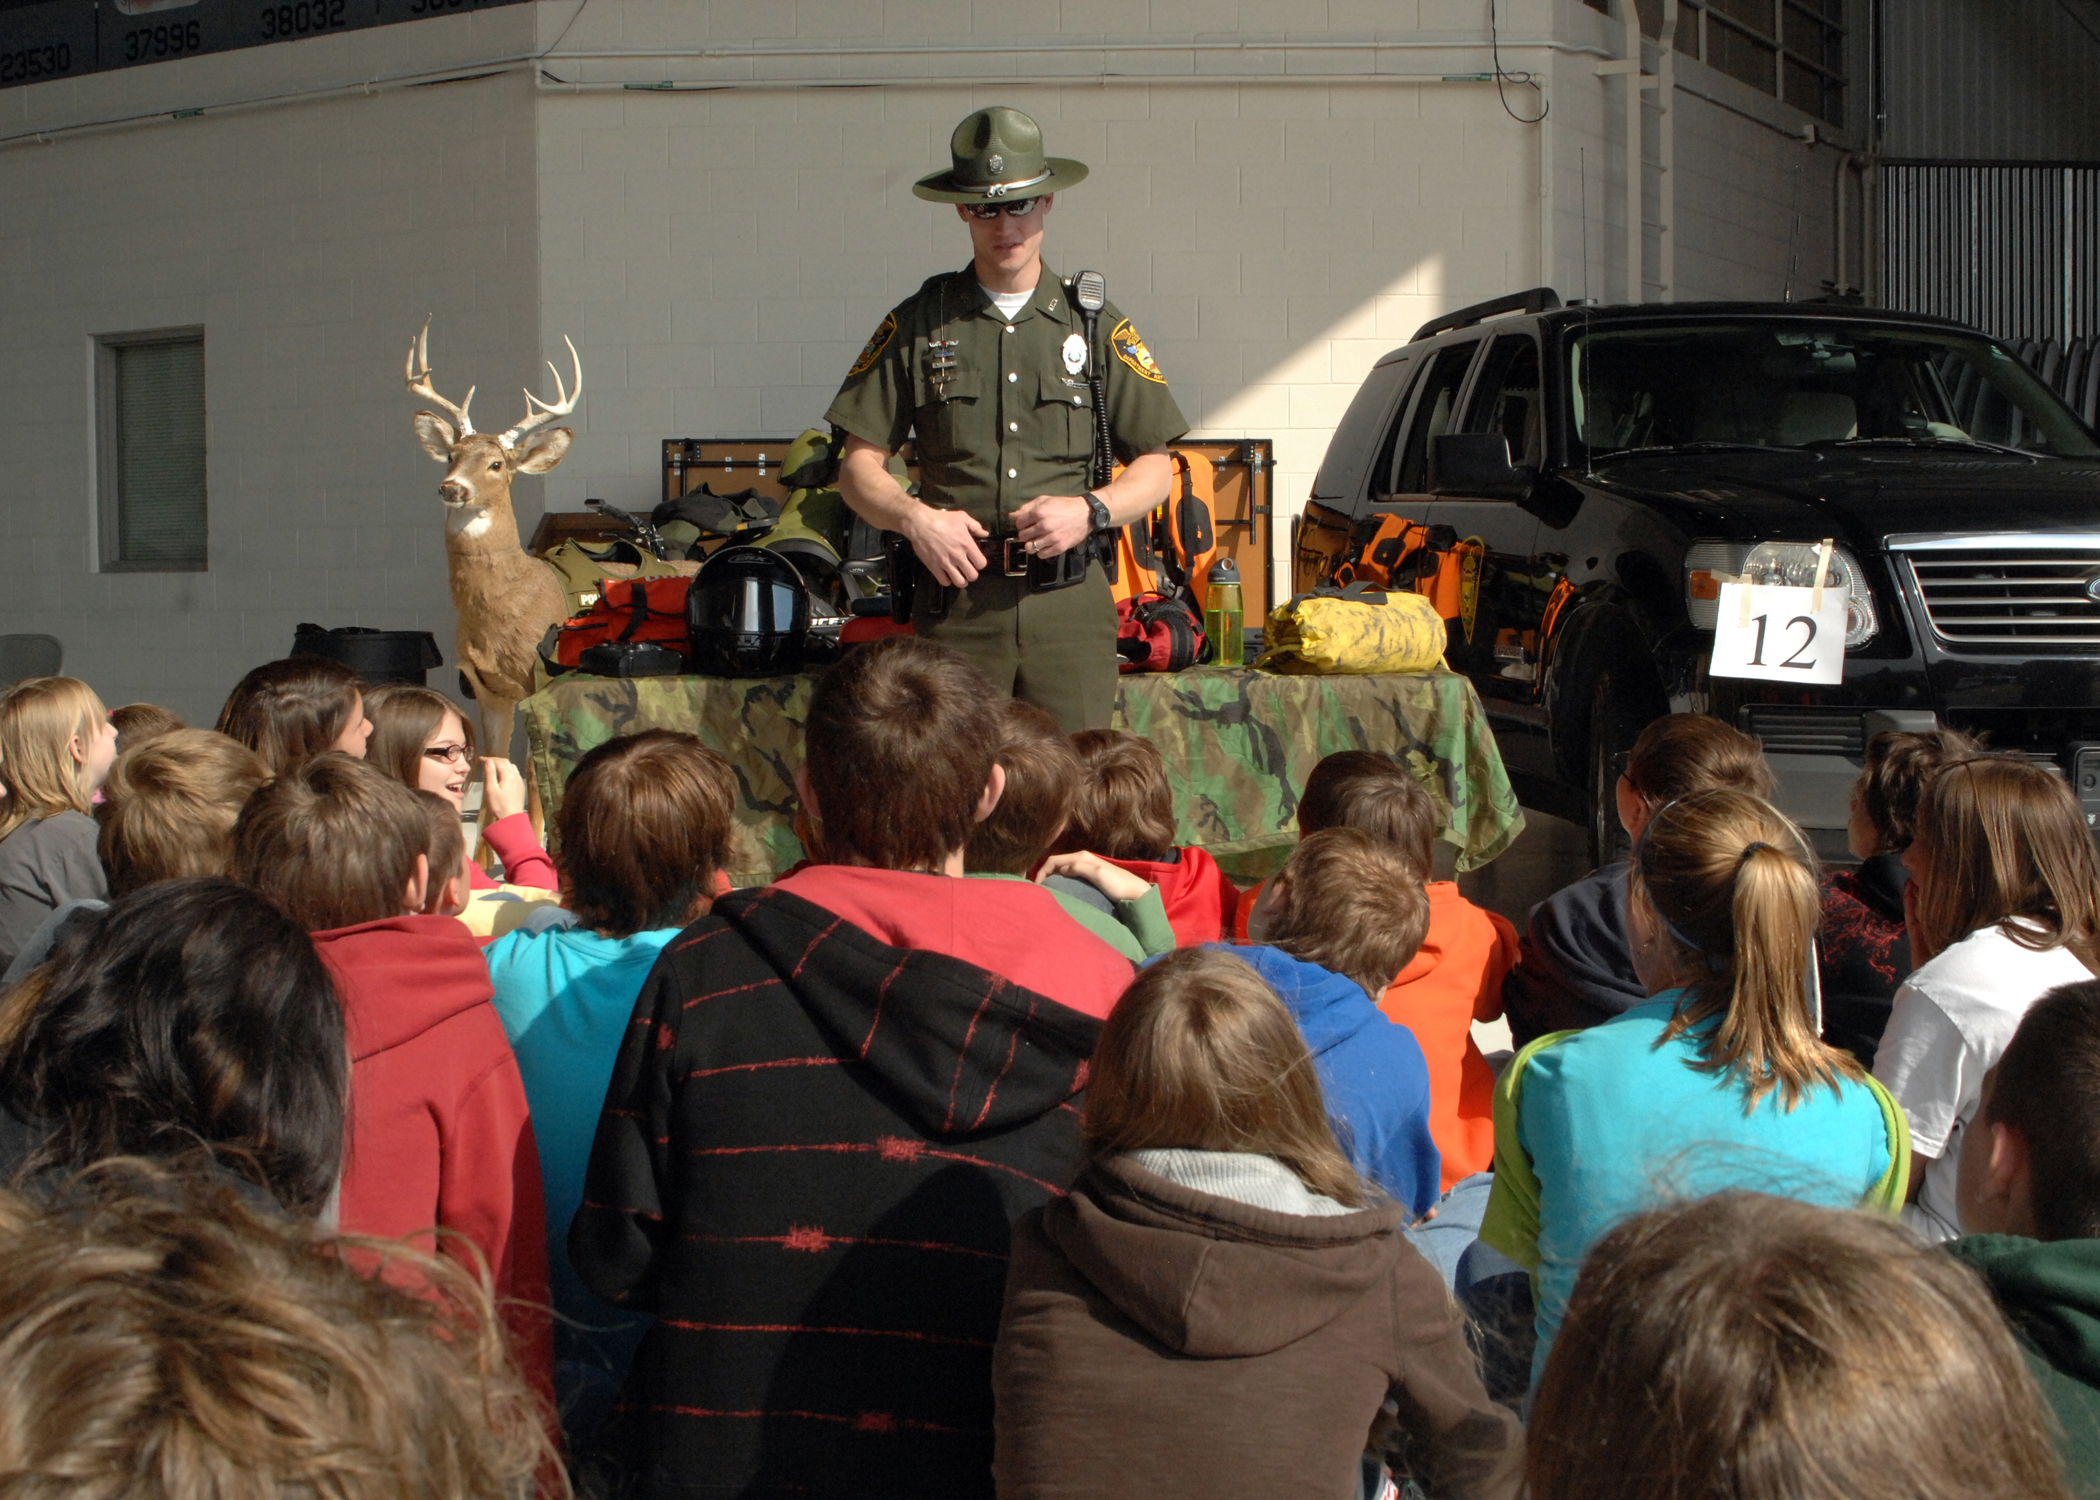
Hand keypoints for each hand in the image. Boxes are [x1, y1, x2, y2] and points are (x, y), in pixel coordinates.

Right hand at [481, 757, 525, 820]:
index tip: (479, 759)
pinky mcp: (521, 787)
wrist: (511, 819)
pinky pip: (515, 773)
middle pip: (506, 762)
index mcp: (509, 776)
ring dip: (502, 764)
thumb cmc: (499, 805)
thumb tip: (489, 761)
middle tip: (484, 761)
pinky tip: (502, 774)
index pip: (498, 762)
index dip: (489, 759)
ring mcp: (520, 781)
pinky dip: (507, 769)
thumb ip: (490, 774)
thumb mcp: (491, 789)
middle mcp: (516, 776)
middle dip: (495, 760)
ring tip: (492, 766)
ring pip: (511, 767)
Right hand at [903, 506, 988, 588]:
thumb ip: (975, 526)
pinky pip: (944, 582)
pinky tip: (947, 574)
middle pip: (972, 576)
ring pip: (959, 582)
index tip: (975, 560)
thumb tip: (985, 534)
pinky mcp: (934, 567)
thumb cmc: (942, 519)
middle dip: (972, 574)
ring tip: (959, 575)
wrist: (920, 523)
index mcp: (967, 544)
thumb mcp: (962, 517)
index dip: (980, 563)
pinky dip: (947, 580)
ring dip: (961, 580)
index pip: (981, 563)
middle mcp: (958, 556)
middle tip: (967, 569)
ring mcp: (945, 563)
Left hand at [1011, 494, 1092, 558]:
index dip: (1021, 524)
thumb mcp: (1045, 500)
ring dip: (1031, 545)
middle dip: (1025, 534)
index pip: (1019, 523)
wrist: (1085, 514)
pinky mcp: (1059, 547)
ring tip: (1037, 540)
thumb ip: (1027, 508)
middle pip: (1023, 536)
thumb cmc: (1064, 506)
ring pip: (1030, 548)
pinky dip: (1041, 551)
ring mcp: (1052, 538)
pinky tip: (1045, 545)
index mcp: (1039, 512)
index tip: (1027, 524)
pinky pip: (1042, 555)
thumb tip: (1011, 516)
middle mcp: (1044, 526)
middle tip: (1033, 532)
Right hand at [1036, 849, 1150, 903]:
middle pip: (1056, 863)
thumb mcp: (1099, 875)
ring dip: (1052, 877)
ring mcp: (1087, 866)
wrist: (1136, 894)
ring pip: (1062, 869)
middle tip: (1038, 889)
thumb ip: (1080, 868)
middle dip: (1044, 873)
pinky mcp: (1090, 875)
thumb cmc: (1119, 885)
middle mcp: (1083, 858)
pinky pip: (1069, 874)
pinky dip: (1060, 879)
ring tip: (1046, 890)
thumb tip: (1061, 869)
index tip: (1036, 887)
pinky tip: (1060, 889)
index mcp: (1082, 857)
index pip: (1054, 860)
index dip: (1042, 871)